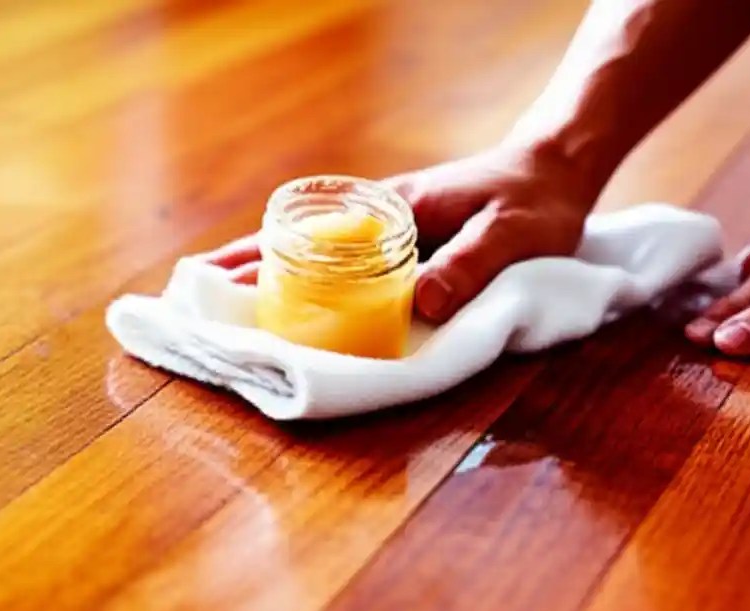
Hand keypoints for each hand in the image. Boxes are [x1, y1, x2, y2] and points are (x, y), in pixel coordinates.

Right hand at [203, 144, 598, 322]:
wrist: (555, 169)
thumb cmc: (534, 201)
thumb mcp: (512, 236)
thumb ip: (471, 266)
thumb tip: (421, 302)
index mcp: (394, 212)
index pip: (311, 236)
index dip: (262, 260)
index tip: (218, 282)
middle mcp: (380, 218)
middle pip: (296, 242)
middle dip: (244, 267)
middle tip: (193, 296)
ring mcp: (387, 229)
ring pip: (312, 251)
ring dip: (268, 273)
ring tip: (223, 301)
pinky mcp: (403, 242)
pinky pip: (341, 262)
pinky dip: (305, 276)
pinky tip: (292, 298)